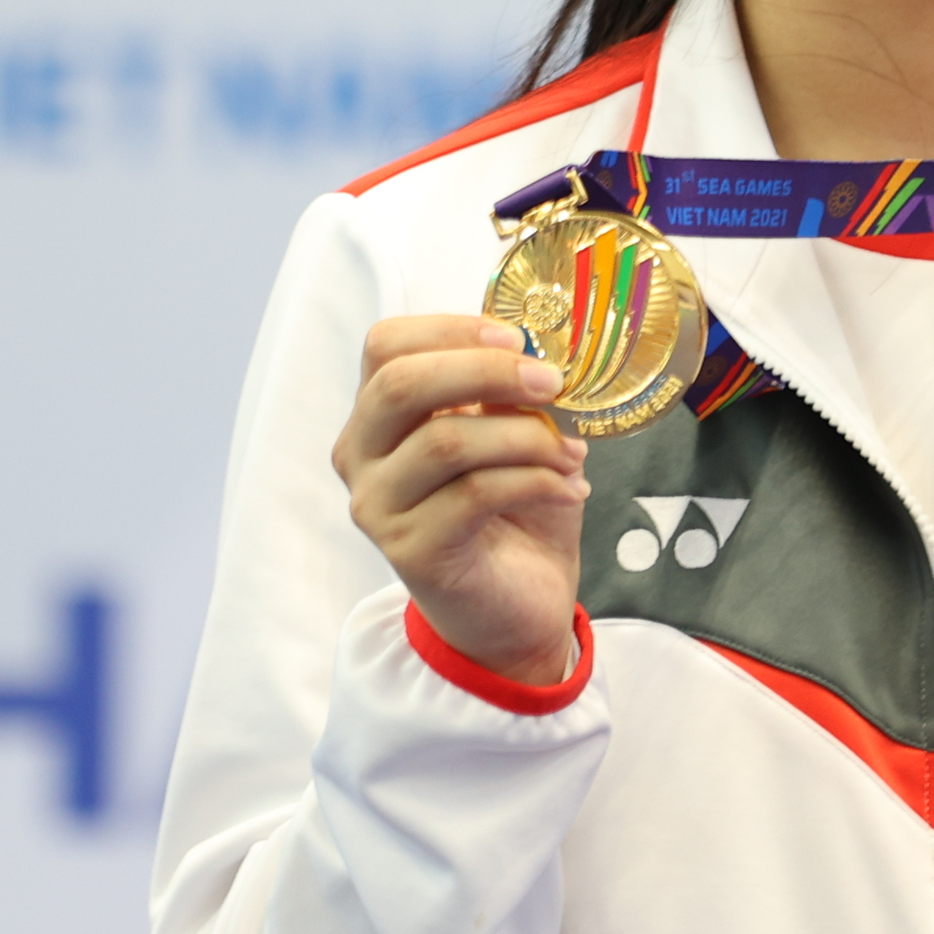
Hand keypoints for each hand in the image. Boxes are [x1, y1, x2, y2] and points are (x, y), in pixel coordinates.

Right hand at [332, 316, 590, 686]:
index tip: (518, 338)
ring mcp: (378, 506)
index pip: (385, 345)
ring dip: (526, 437)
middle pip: (401, 384)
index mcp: (378, 414)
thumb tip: (533, 355)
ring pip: (445, 441)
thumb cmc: (511, 508)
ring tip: (572, 453)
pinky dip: (536, 481)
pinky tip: (570, 488)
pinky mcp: (409, 550)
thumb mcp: (511, 432)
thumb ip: (503, 393)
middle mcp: (361, 456)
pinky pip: (475, 494)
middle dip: (487, 371)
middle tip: (552, 383)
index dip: (452, 329)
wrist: (516, 604)